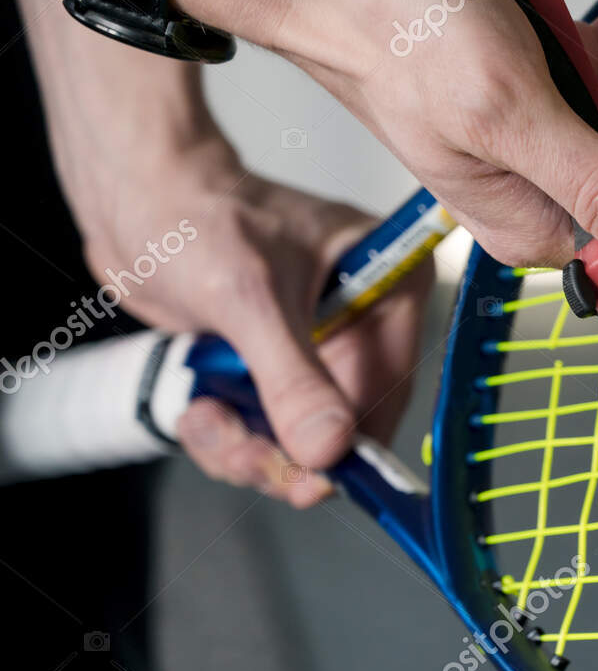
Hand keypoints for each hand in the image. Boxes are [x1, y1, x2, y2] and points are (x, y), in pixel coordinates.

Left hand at [86, 146, 430, 506]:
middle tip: (243, 451)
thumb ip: (292, 378)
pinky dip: (230, 435)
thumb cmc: (194, 210)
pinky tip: (202, 409)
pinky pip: (266, 429)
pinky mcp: (274, 364)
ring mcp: (318, 346)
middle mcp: (363, 319)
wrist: (132, 192)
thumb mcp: (249, 298)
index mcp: (388, 284)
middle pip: (346, 424)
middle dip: (287, 450)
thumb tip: (328, 446)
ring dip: (250, 448)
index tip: (312, 478)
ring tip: (208, 418)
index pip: (391, 386)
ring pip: (302, 437)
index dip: (352, 441)